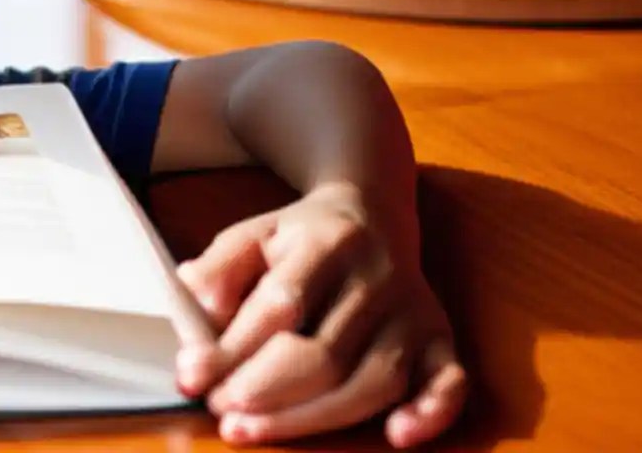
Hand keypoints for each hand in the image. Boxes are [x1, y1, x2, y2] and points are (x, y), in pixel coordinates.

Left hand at [175, 184, 465, 448]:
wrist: (369, 212)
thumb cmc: (298, 239)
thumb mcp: (251, 236)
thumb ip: (219, 268)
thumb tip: (195, 305)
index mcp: (326, 241)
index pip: (280, 305)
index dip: (232, 348)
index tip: (192, 375)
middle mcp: (377, 276)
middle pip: (325, 353)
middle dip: (265, 391)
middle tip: (219, 409)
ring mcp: (412, 309)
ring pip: (374, 379)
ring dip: (312, 418)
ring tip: (253, 430)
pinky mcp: (438, 335)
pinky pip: (449, 380)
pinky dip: (430, 411)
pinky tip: (397, 436)